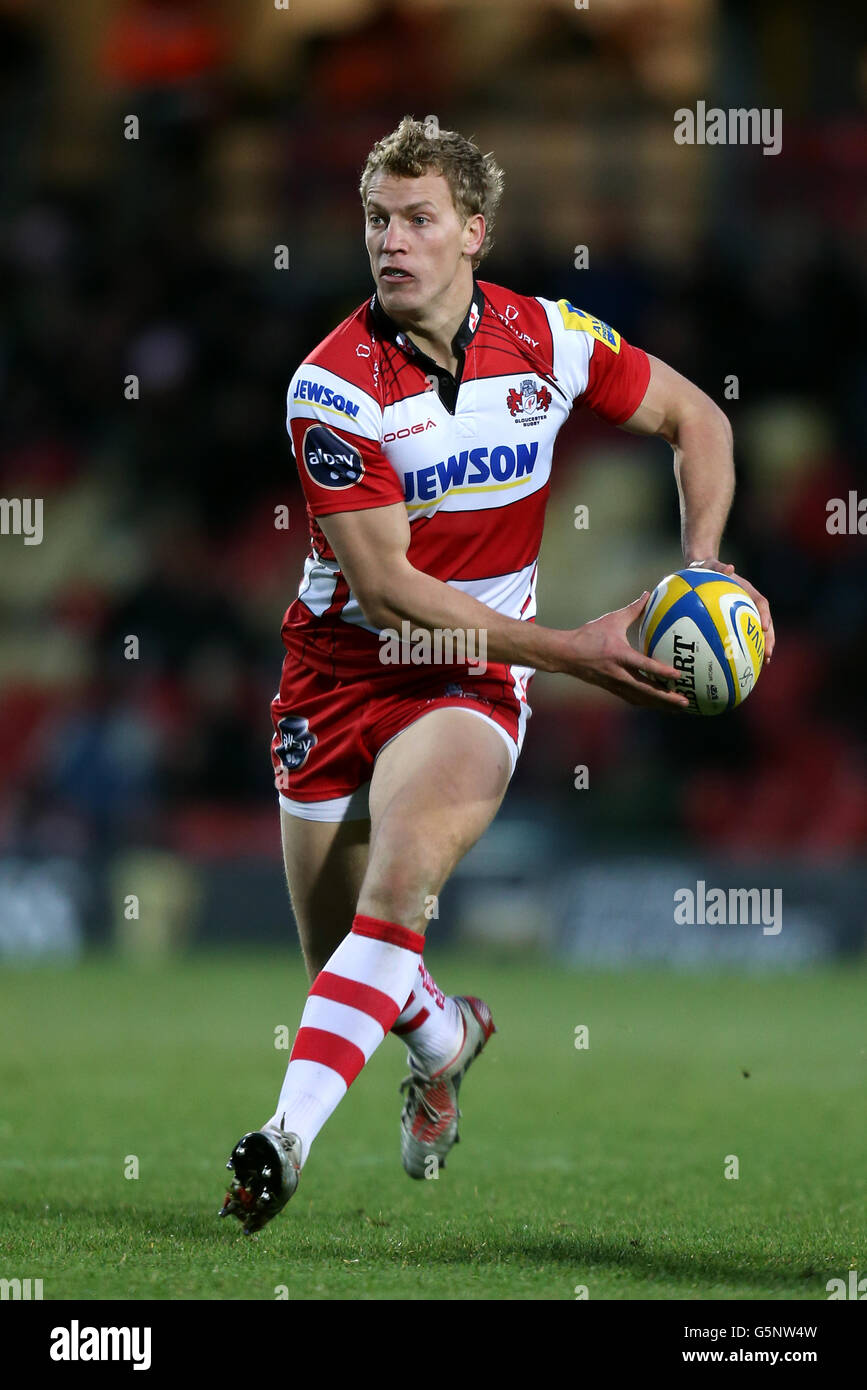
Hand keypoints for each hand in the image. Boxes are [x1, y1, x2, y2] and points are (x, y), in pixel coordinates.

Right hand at [564, 593, 689, 709]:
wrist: (566, 654)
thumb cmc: (588, 635)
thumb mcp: (612, 620)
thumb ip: (633, 609)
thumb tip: (648, 594)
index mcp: (619, 655)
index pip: (644, 665)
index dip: (662, 671)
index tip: (678, 675)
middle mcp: (619, 673)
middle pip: (646, 690)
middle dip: (666, 698)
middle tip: (685, 701)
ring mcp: (615, 684)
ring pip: (641, 698)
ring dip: (660, 704)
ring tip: (678, 706)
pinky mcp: (612, 689)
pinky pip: (633, 699)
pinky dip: (648, 702)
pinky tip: (659, 704)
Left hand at [688, 559, 773, 662]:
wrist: (703, 570)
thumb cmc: (705, 568)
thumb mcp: (709, 565)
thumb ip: (717, 566)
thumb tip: (728, 567)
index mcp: (746, 590)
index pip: (760, 602)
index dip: (764, 614)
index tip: (764, 627)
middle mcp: (748, 603)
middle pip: (764, 622)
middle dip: (769, 638)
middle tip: (768, 654)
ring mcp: (744, 612)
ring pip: (758, 632)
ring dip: (763, 646)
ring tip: (764, 663)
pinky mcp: (736, 621)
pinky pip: (743, 635)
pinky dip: (746, 648)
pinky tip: (743, 664)